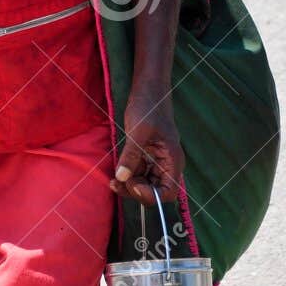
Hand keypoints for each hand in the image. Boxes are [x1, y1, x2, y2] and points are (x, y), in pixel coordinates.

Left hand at [110, 88, 183, 203]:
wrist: (148, 90)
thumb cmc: (149, 106)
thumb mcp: (138, 131)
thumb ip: (131, 156)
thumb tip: (122, 178)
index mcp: (172, 160)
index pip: (167, 192)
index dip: (150, 195)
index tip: (132, 185)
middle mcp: (167, 165)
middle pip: (154, 192)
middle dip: (135, 191)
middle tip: (116, 183)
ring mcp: (156, 162)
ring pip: (144, 185)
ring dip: (129, 186)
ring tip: (113, 181)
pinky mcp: (146, 158)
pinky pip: (137, 175)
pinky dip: (126, 177)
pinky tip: (115, 174)